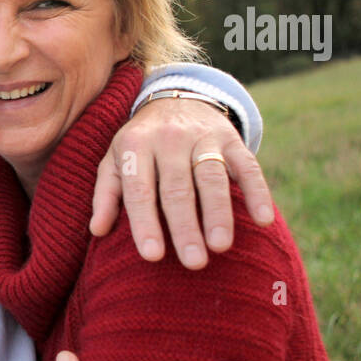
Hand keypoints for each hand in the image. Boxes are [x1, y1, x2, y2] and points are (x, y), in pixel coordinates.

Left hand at [90, 97, 274, 268]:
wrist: (174, 98)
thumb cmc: (139, 144)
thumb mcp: (113, 161)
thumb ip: (106, 194)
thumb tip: (97, 230)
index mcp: (136, 146)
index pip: (140, 190)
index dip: (146, 223)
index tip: (152, 256)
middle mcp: (169, 140)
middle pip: (178, 188)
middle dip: (185, 227)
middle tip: (193, 263)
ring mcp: (203, 137)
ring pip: (212, 178)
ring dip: (218, 213)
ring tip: (221, 247)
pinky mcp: (232, 138)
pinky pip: (248, 165)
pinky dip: (257, 192)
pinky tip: (263, 220)